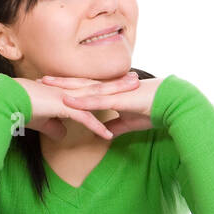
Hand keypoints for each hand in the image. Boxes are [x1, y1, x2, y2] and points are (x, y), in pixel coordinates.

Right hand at [15, 71, 139, 139]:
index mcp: (64, 90)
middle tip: (136, 81)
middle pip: (98, 87)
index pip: (90, 86)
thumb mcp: (41, 120)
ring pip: (96, 98)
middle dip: (118, 85)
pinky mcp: (62, 108)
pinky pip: (84, 118)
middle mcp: (68, 91)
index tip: (120, 82)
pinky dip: (96, 127)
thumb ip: (53, 126)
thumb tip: (62, 134)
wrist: (7, 102)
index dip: (105, 84)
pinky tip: (108, 135)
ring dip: (115, 100)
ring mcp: (67, 98)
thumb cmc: (21, 109)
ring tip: (133, 103)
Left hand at [45, 72, 160, 136]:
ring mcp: (114, 91)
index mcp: (112, 91)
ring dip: (65, 87)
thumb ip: (118, 125)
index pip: (86, 86)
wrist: (173, 104)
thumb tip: (107, 133)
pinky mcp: (120, 99)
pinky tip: (68, 101)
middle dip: (60, 82)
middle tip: (40, 80)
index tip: (52, 84)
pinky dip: (82, 101)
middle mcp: (110, 88)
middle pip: (80, 83)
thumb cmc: (154, 111)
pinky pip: (97, 100)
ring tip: (47, 85)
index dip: (69, 85)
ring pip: (84, 88)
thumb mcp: (131, 122)